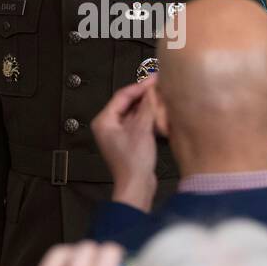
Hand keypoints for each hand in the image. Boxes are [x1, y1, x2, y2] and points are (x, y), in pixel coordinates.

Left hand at [91, 79, 158, 211]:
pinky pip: (137, 123)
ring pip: (133, 113)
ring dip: (147, 106)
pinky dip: (148, 117)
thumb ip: (147, 107)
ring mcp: (117, 134)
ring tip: (162, 95)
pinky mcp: (128, 142)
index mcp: (104, 120)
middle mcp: (108, 126)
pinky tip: (160, 112)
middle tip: (160, 84)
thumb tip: (153, 89)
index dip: (140, 86)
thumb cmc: (134, 159)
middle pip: (127, 103)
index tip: (155, 78)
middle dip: (144, 95)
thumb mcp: (142, 129)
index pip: (122, 96)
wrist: (136, 186)